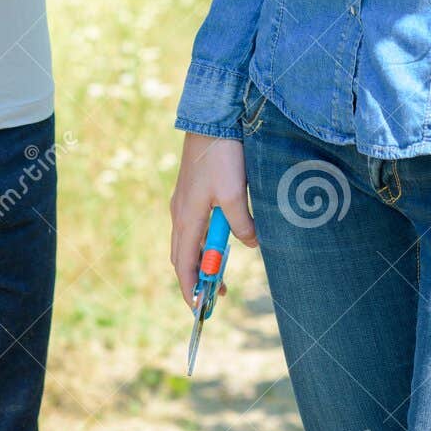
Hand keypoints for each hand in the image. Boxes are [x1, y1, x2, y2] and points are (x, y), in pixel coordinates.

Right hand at [169, 132, 257, 309]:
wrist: (210, 120)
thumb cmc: (221, 156)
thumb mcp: (233, 194)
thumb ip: (241, 224)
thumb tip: (251, 244)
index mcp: (187, 218)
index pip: (184, 265)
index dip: (191, 289)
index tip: (199, 310)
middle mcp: (180, 213)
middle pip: (182, 257)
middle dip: (196, 279)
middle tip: (214, 296)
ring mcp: (183, 202)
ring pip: (186, 242)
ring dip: (200, 260)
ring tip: (220, 273)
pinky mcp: (190, 192)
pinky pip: (192, 227)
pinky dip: (202, 242)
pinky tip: (218, 239)